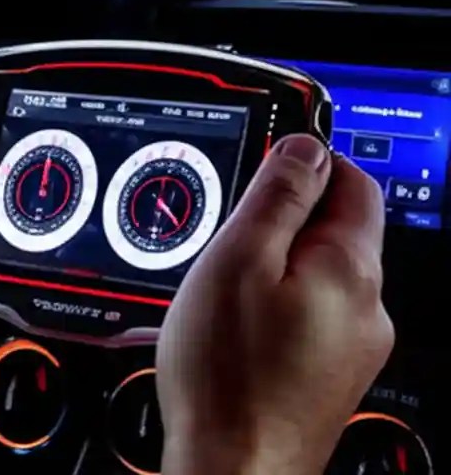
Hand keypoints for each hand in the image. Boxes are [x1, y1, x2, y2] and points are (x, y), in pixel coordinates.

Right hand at [157, 135, 393, 474]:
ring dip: (274, 268)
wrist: (233, 469)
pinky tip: (235, 330)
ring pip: (319, 277)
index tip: (265, 160)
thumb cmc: (227, 378)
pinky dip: (275, 308)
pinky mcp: (331, 376)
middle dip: (282, 221)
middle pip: (336, 230)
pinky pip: (310, 318)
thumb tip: (304, 147)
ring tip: (221, 291)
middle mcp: (368, 307)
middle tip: (227, 237)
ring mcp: (354, 347)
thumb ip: (275, 198)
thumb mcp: (235, 261)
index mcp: (351, 268)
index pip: (351, 180)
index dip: (306, 158)